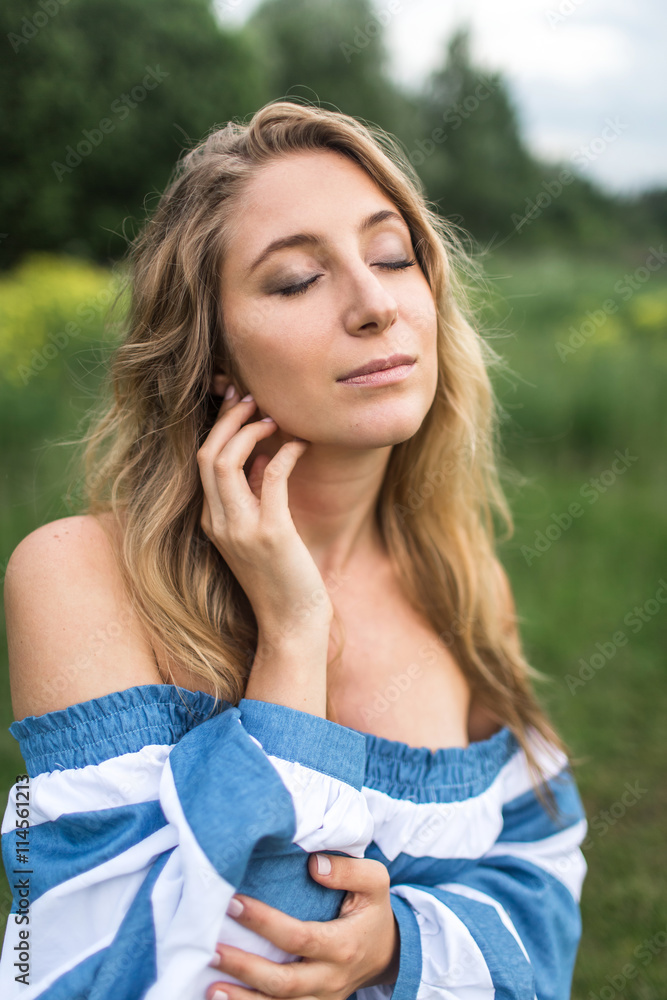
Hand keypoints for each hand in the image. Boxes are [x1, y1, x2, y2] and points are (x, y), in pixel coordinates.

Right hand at [197, 381, 333, 637]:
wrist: (291, 624)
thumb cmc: (282, 578)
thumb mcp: (261, 531)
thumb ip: (255, 494)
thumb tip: (263, 455)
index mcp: (211, 521)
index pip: (202, 461)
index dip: (219, 427)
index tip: (239, 403)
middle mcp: (218, 523)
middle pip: (208, 454)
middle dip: (229, 420)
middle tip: (254, 399)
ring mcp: (241, 529)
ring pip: (226, 462)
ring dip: (251, 432)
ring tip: (275, 418)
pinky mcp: (271, 534)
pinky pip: (272, 478)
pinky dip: (286, 454)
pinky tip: (301, 446)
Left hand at [205, 853, 399, 999]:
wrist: (387, 953)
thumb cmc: (372, 911)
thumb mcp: (375, 883)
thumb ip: (348, 870)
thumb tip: (313, 865)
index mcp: (343, 945)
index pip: (298, 937)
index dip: (264, 923)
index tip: (234, 903)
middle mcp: (330, 978)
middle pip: (283, 982)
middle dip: (245, 968)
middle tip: (211, 950)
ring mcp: (320, 999)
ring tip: (210, 988)